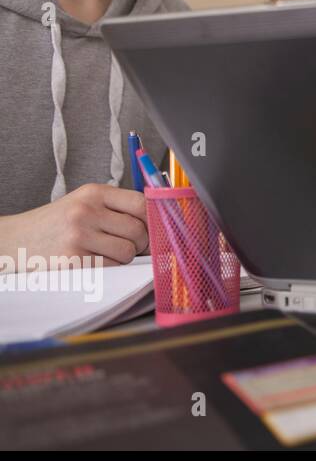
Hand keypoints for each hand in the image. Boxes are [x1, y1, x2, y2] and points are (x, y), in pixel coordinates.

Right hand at [0, 184, 148, 267]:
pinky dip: (110, 268)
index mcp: (93, 192)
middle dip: (140, 243)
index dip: (152, 219)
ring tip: (107, 253)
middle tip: (129, 245)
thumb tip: (157, 221)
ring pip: (128, 251)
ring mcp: (79, 236)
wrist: (13, 241)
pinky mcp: (73, 260)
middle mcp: (86, 211)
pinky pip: (111, 267)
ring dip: (125, 257)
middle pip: (138, 230)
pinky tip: (94, 261)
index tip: (150, 228)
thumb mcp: (83, 203)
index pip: (141, 203)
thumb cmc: (55, 223)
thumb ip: (116, 207)